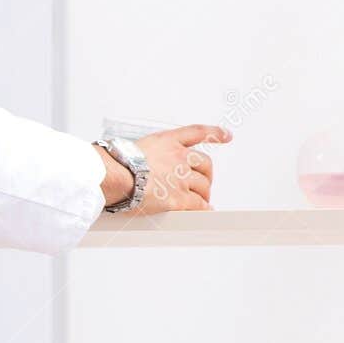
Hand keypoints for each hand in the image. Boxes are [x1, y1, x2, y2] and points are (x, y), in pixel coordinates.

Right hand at [97, 124, 231, 213]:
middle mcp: (179, 157)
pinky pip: (198, 203)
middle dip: (207, 174)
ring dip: (204, 193)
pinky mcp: (179, 198)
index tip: (226, 135)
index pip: (197, 133)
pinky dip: (203, 207)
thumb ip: (142, 154)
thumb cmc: (116, 162)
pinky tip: (205, 209)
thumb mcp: (132, 146)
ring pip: (203, 185)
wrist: (116, 174)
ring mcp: (181, 178)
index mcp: (168, 142)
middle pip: (205, 163)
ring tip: (202, 200)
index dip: (214, 133)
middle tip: (205, 183)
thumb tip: (134, 163)